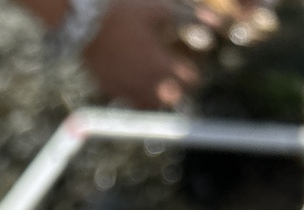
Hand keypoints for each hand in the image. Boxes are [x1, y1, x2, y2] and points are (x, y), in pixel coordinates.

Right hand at [85, 0, 201, 107]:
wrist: (85, 23)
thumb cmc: (125, 13)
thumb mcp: (161, 10)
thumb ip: (191, 17)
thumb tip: (219, 22)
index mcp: (160, 65)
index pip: (188, 81)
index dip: (192, 74)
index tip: (192, 70)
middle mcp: (144, 83)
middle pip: (170, 99)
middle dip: (177, 91)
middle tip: (178, 82)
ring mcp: (125, 89)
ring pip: (148, 105)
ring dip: (157, 98)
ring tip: (158, 87)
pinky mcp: (109, 89)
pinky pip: (127, 100)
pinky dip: (135, 95)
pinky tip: (136, 82)